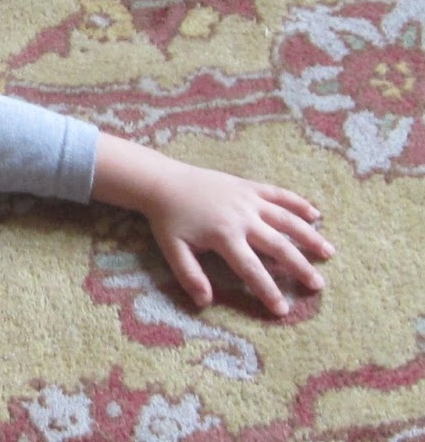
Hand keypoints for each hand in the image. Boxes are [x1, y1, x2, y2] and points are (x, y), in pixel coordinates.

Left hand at [92, 133, 333, 316]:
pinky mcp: (248, 186)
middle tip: (318, 286)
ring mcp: (247, 200)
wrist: (163, 181)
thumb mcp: (173, 249)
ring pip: (285, 219)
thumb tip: (205, 303)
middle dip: (299, 267)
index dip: (268, 291)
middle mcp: (242, 218)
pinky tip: (315, 214)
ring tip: (329, 253)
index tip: (283, 310)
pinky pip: (278, 194)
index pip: (251, 269)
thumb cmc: (168, 219)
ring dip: (309, 236)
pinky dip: (297, 203)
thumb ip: (189, 275)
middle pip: (277, 246)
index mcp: (224, 236)